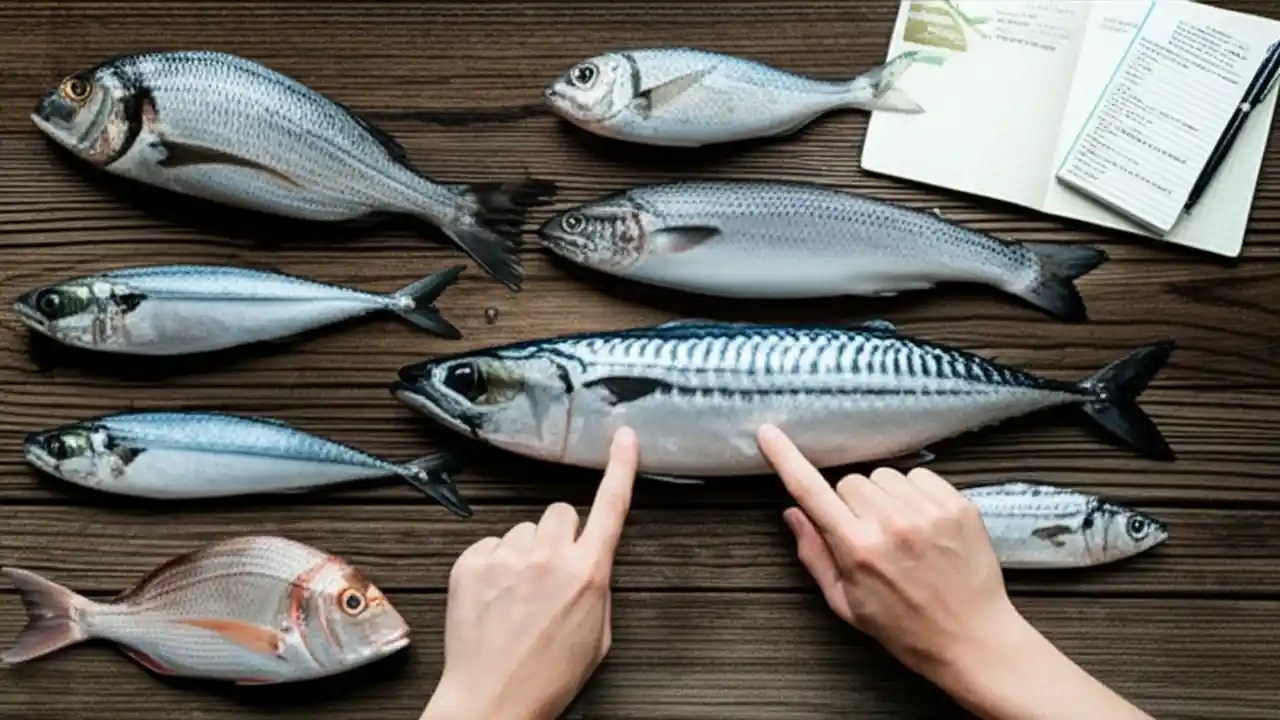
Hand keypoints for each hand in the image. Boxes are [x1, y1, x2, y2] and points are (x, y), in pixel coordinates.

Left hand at [422, 427, 639, 719]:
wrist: (493, 701)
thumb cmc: (548, 677)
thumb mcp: (597, 637)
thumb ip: (596, 588)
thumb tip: (587, 563)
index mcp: (589, 574)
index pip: (612, 507)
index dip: (622, 468)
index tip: (625, 438)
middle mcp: (550, 558)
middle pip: (561, 513)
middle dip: (559, 536)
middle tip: (549, 573)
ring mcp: (507, 558)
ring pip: (523, 530)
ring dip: (523, 553)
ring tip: (516, 596)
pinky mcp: (471, 564)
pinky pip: (488, 545)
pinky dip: (491, 566)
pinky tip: (492, 599)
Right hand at [756, 425, 1016, 675]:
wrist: (972, 638)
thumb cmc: (904, 626)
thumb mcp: (845, 603)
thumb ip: (814, 555)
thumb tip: (792, 513)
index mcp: (857, 549)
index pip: (810, 491)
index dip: (785, 459)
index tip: (768, 434)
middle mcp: (891, 524)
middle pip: (849, 482)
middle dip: (850, 504)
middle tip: (868, 536)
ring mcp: (927, 512)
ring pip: (883, 476)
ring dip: (884, 497)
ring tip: (900, 532)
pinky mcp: (957, 505)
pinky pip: (919, 476)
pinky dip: (915, 494)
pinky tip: (923, 525)